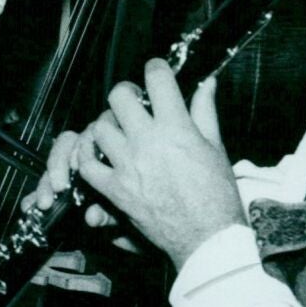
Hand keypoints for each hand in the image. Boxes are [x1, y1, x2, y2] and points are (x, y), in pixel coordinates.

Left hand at [35, 61, 243, 267]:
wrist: (208, 237)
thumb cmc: (217, 195)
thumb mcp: (216, 147)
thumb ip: (205, 111)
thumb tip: (206, 82)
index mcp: (176, 128)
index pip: (157, 80)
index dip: (155, 69)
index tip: (156, 72)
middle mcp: (148, 142)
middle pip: (119, 97)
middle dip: (126, 92)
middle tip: (133, 101)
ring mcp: (128, 165)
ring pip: (99, 128)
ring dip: (107, 124)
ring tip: (118, 130)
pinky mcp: (115, 190)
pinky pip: (88, 166)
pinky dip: (89, 158)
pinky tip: (100, 155)